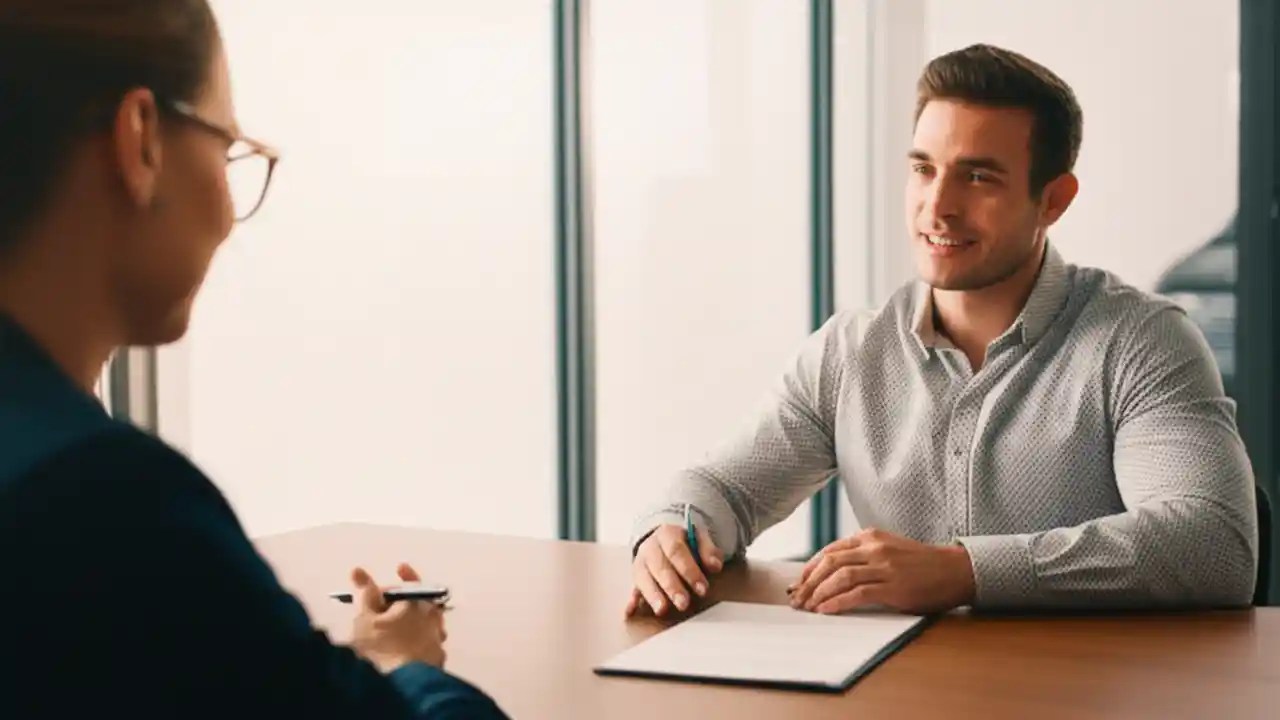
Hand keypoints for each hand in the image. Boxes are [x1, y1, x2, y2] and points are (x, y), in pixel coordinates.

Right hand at [349, 563, 447, 672]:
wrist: (403, 685)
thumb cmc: (381, 648)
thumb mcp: (365, 619)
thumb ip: (365, 595)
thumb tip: (359, 572)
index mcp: (419, 603)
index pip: (413, 582)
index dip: (404, 575)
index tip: (399, 568)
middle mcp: (434, 618)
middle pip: (420, 603)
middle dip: (403, 602)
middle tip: (386, 605)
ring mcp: (438, 640)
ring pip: (423, 624)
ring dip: (410, 622)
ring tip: (392, 628)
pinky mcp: (437, 659)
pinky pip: (425, 643)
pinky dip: (414, 640)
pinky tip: (400, 647)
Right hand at [625, 523, 724, 616]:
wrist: (662, 536)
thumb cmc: (684, 541)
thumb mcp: (699, 537)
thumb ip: (709, 550)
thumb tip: (715, 565)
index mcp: (667, 534)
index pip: (677, 551)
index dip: (689, 570)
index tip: (702, 588)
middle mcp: (650, 547)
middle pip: (660, 567)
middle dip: (672, 587)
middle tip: (684, 603)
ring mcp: (641, 562)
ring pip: (644, 578)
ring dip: (652, 595)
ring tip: (662, 610)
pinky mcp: (636, 576)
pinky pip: (633, 588)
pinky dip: (631, 600)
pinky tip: (630, 611)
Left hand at [787, 528, 975, 613]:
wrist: (955, 570)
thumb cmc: (920, 564)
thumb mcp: (888, 549)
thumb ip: (862, 556)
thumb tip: (830, 575)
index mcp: (869, 537)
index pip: (829, 551)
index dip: (809, 569)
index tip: (798, 584)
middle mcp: (874, 548)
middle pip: (830, 562)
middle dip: (809, 582)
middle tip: (797, 599)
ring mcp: (884, 566)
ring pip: (840, 576)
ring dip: (819, 593)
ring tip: (808, 607)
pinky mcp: (894, 586)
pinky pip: (858, 593)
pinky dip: (838, 602)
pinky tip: (827, 609)